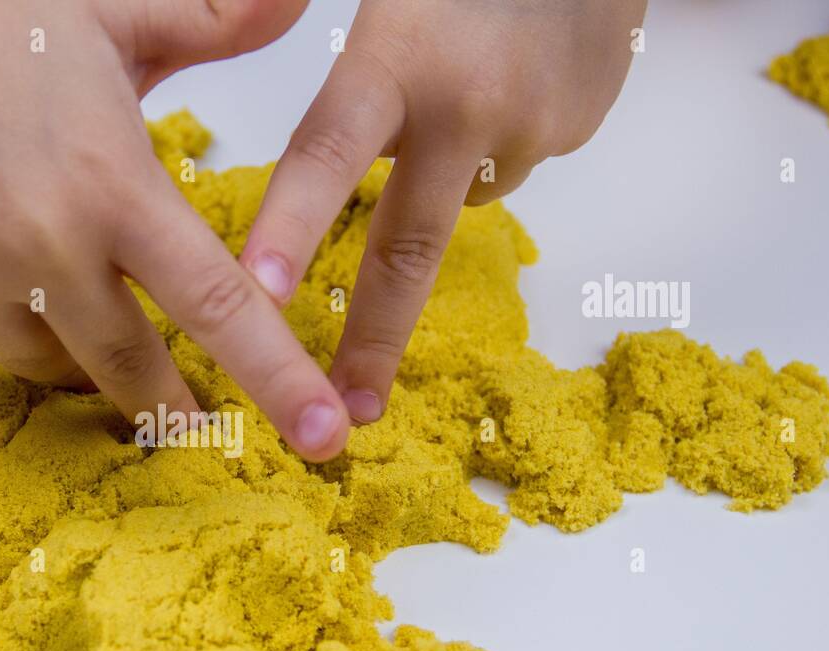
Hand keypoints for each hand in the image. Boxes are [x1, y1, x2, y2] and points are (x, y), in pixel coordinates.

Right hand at [0, 0, 350, 460]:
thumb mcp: (113, 12)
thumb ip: (214, 21)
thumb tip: (302, 2)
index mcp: (117, 187)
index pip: (223, 307)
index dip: (281, 381)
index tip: (325, 441)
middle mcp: (46, 248)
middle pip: (131, 367)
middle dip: (164, 400)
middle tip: (182, 410)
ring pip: (44, 365)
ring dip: (68, 352)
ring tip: (60, 299)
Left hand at [242, 0, 645, 423]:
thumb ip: (344, 75)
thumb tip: (303, 154)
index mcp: (396, 59)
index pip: (325, 157)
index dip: (290, 230)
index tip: (254, 299)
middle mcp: (465, 106)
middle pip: (407, 247)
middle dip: (373, 341)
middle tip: (348, 413)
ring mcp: (530, 126)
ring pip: (461, 194)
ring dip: (442, 172)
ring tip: (462, 84)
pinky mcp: (574, 130)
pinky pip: (510, 161)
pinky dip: (493, 142)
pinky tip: (508, 80)